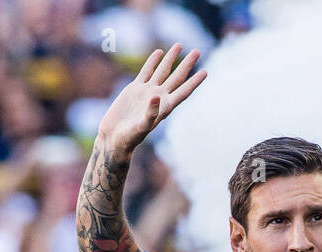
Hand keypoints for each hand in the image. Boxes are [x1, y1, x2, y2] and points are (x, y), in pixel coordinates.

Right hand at [97, 44, 206, 160]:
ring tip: (179, 46)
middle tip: (197, 51)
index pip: (184, 91)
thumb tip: (155, 96)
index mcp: (165, 107)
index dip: (195, 82)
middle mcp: (159, 97)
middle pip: (177, 77)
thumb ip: (151, 112)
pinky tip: (159, 52)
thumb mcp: (142, 126)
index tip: (206, 72)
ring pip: (162, 70)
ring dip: (171, 58)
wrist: (115, 136)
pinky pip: (146, 71)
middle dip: (187, 64)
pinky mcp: (135, 88)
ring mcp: (147, 91)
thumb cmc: (130, 137)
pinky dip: (153, 61)